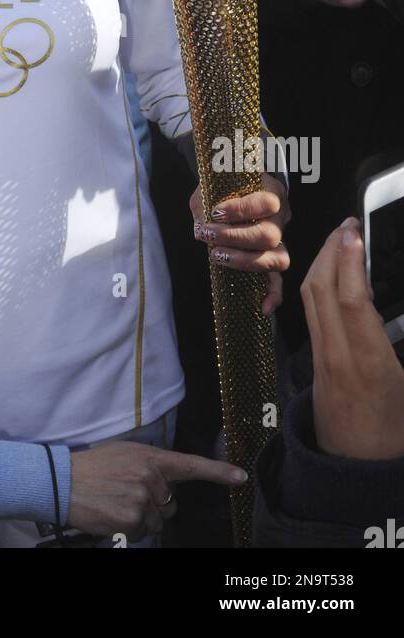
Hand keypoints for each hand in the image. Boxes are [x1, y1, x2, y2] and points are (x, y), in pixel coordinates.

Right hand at [67, 440, 245, 539]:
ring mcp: (143, 499)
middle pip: (170, 503)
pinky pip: (144, 532)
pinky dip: (131, 529)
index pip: (191, 465)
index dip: (219, 472)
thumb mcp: (124, 453)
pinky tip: (114, 515)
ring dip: (142, 518)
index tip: (240, 477)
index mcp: (150, 457)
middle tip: (127, 494)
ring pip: (157, 520)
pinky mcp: (132, 520)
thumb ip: (149, 464)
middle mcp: (151, 477)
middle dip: (154, 504)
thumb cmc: (92, 467)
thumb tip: (165, 483)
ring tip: (117, 504)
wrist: (63, 481)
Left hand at [191, 175, 290, 314]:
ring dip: (244, 261)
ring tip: (217, 255)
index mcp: (271, 192)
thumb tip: (202, 227)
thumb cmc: (223, 188)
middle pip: (269, 236)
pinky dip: (273, 294)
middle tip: (207, 234)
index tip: (215, 212)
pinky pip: (279, 279)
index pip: (266, 203)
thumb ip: (205, 203)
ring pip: (276, 258)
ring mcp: (280, 239)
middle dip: (234, 238)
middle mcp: (281, 218)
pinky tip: (264, 307)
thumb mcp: (212, 187)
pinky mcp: (271, 258)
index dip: (241, 210)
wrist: (233, 188)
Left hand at [303, 218, 403, 458]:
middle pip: (321, 289)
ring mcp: (322, 361)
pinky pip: (311, 315)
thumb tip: (398, 316)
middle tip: (348, 223)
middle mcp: (338, 358)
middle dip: (330, 249)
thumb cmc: (393, 442)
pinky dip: (319, 286)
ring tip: (340, 240)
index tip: (355, 232)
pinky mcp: (316, 367)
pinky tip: (334, 277)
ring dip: (321, 262)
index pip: (351, 301)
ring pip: (309, 299)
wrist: (356, 481)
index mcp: (369, 367)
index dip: (351, 261)